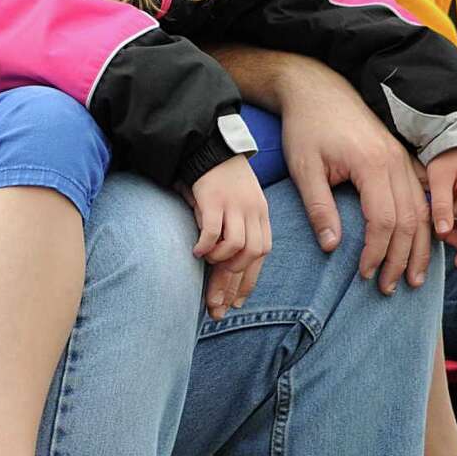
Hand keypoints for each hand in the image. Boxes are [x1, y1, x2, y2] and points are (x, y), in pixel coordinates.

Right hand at [181, 155, 270, 319]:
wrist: (209, 149)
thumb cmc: (220, 181)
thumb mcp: (238, 206)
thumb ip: (238, 231)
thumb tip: (226, 266)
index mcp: (261, 215)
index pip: (260, 255)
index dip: (248, 282)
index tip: (236, 303)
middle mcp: (253, 211)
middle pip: (250, 256)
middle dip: (231, 285)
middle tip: (215, 306)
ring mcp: (235, 205)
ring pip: (236, 246)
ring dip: (220, 261)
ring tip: (206, 262)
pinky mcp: (215, 199)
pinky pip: (213, 232)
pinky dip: (206, 246)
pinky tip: (196, 251)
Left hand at [276, 59, 432, 292]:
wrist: (316, 88)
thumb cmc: (306, 127)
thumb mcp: (304, 168)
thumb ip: (319, 208)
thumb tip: (334, 247)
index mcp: (373, 163)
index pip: (385, 220)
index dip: (377, 252)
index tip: (365, 274)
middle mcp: (395, 161)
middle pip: (412, 220)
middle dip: (402, 258)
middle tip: (390, 288)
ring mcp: (402, 158)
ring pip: (423, 210)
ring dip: (418, 247)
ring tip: (411, 277)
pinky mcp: (401, 157)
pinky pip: (421, 197)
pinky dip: (424, 225)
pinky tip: (418, 246)